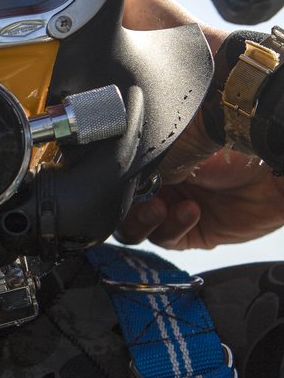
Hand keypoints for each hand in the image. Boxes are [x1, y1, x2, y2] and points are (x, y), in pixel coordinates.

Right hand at [117, 148, 283, 249]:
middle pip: (121, 208)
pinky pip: (168, 239)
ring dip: (143, 221)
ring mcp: (175, 207)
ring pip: (139, 229)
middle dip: (125, 209)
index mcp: (150, 158)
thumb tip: (109, 181)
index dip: (111, 188)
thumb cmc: (222, 138)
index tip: (111, 189)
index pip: (117, 180)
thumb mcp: (170, 147)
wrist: (268, 163)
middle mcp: (159, 183)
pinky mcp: (194, 231)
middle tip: (136, 202)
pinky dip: (173, 227)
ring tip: (159, 209)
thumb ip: (138, 167)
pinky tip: (190, 210)